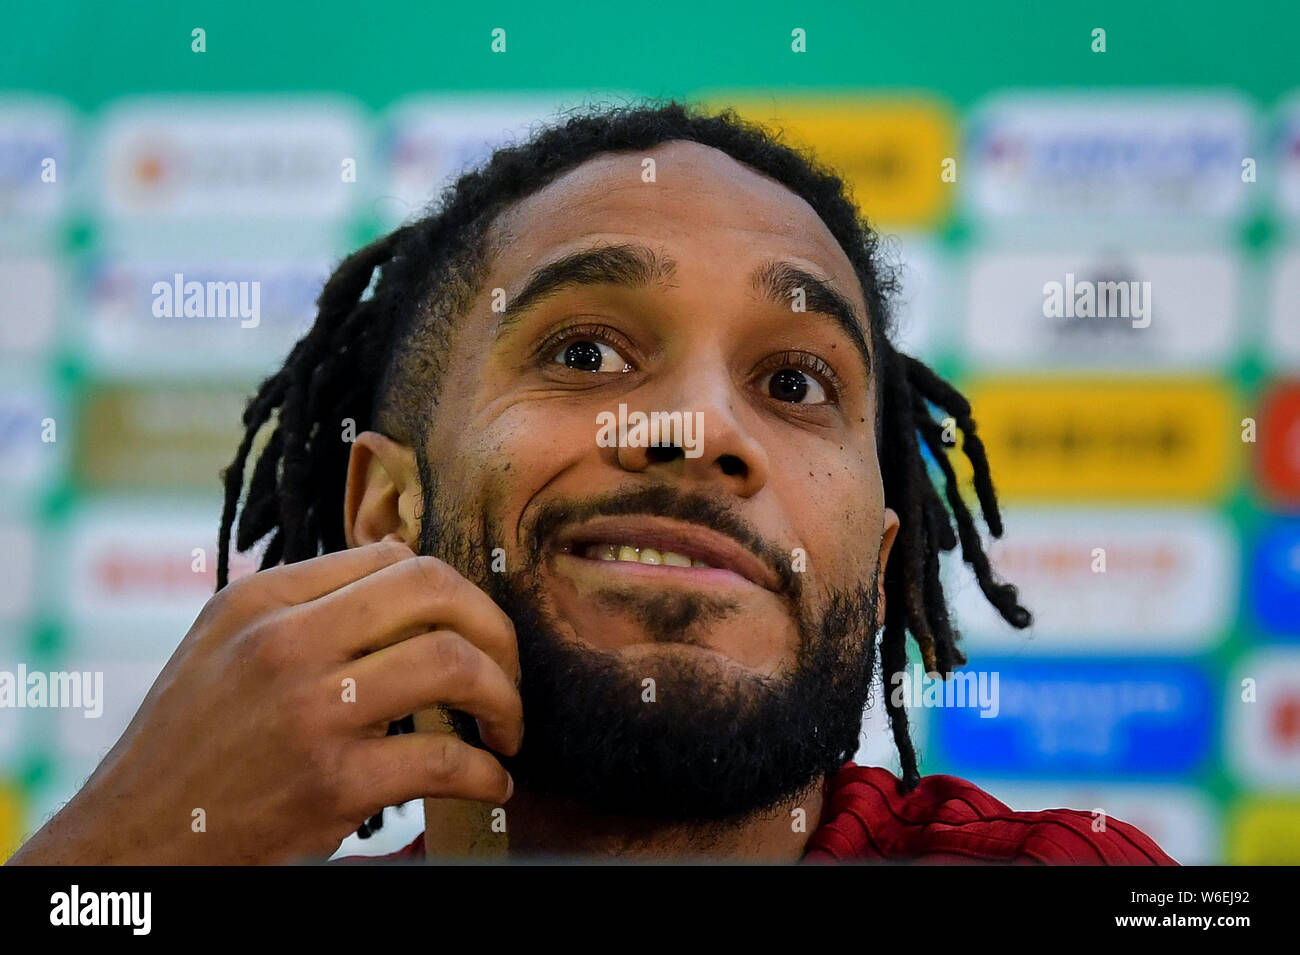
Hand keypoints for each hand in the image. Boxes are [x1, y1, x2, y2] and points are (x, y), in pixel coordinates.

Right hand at [7, 541, 521, 864]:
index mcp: (260, 601)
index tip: (473, 633)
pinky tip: (491, 782)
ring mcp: (309, 712)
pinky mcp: (332, 784)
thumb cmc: (187, 745)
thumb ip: (302, 604)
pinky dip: (488, 774)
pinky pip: (447, 760)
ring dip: (504, 698)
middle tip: (508, 674)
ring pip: (454, 662)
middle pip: (435, 590)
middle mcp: (284, 643)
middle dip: (496, 629)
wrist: (129, 844)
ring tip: (505, 729)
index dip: (454, 593)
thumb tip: (400, 561)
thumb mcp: (221, 647)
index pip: (394, 558)